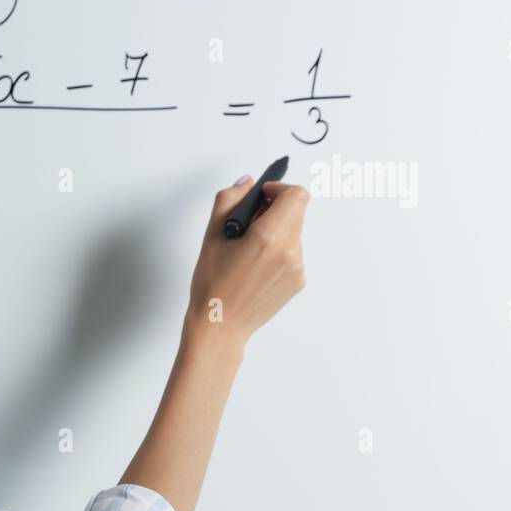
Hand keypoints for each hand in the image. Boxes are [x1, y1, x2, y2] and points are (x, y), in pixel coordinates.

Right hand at [183, 175, 308, 349]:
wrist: (219, 326)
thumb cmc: (211, 286)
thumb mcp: (211, 236)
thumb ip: (229, 200)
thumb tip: (245, 183)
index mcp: (268, 237)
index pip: (296, 195)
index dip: (278, 189)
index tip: (262, 197)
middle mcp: (290, 252)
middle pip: (296, 212)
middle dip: (274, 210)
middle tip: (249, 224)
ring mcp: (297, 268)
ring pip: (294, 232)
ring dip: (276, 230)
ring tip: (248, 250)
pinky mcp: (298, 281)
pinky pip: (294, 252)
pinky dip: (278, 250)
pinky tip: (255, 266)